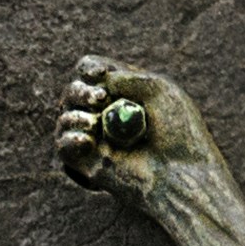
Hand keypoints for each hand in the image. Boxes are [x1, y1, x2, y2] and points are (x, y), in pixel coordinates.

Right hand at [53, 53, 219, 196]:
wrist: (181, 176)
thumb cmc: (179, 134)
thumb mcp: (159, 90)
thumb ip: (126, 77)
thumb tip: (97, 81)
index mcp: (125, 94)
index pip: (92, 72)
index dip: (90, 69)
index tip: (101, 74)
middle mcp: (106, 115)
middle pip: (74, 92)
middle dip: (79, 90)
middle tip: (99, 100)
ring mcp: (95, 140)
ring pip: (66, 117)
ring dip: (74, 115)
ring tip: (94, 124)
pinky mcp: (87, 164)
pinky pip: (63, 146)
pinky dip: (69, 138)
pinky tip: (87, 141)